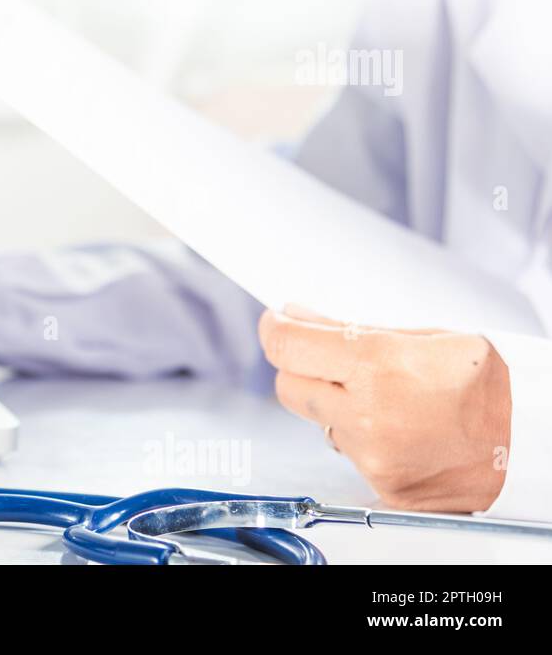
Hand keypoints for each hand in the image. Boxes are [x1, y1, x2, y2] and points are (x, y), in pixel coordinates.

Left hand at [258, 304, 510, 511]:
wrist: (534, 440)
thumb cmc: (490, 382)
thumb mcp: (425, 336)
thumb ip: (353, 328)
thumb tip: (299, 316)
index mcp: (378, 364)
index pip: (287, 345)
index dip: (275, 329)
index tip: (276, 322)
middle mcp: (368, 413)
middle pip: (289, 386)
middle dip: (301, 367)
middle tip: (327, 357)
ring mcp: (373, 455)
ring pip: (319, 422)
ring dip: (336, 406)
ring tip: (387, 398)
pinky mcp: (383, 485)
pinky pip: (348, 453)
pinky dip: (363, 438)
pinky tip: (400, 427)